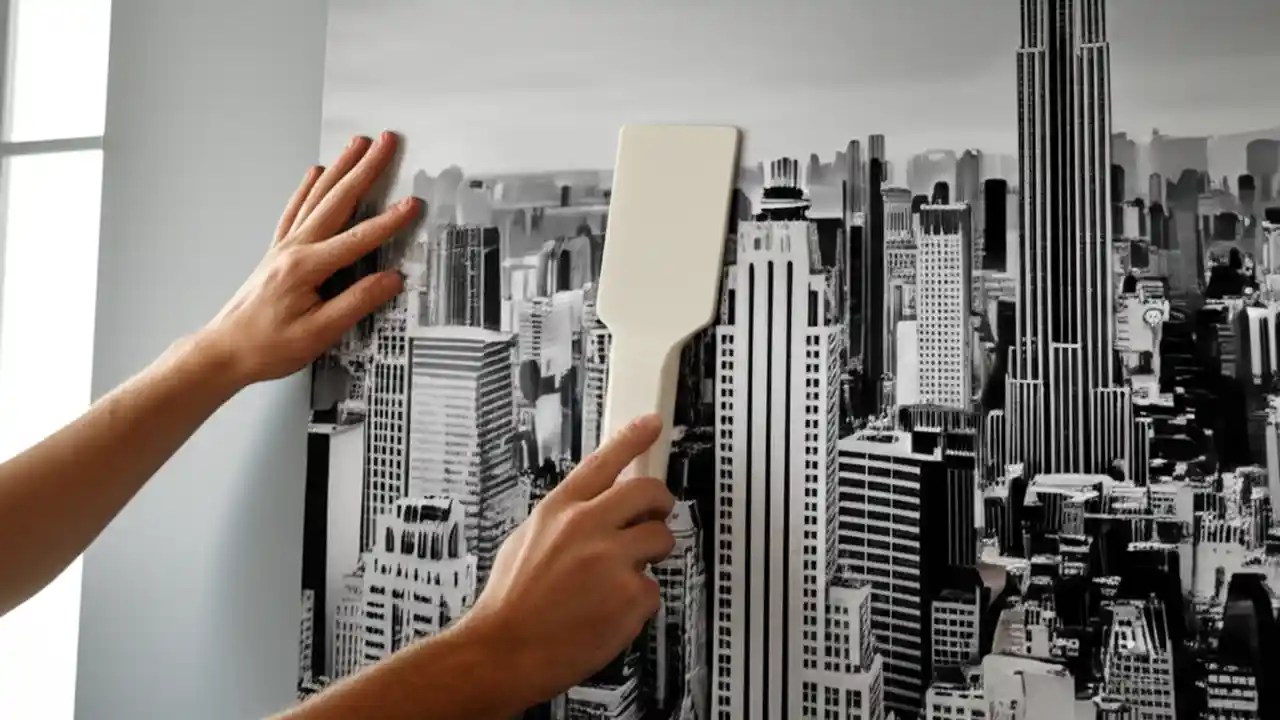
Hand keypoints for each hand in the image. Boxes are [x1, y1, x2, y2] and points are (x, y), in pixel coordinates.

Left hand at [198, 131, 420, 387]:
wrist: (224, 351)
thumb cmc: (267, 346)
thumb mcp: (319, 334)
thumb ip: (356, 303)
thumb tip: (390, 280)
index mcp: (306, 267)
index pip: (358, 239)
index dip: (388, 222)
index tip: (412, 204)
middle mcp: (294, 249)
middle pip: (337, 199)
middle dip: (365, 168)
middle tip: (386, 142)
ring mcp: (284, 247)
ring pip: (317, 196)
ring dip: (340, 167)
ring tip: (358, 143)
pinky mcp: (277, 252)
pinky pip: (295, 209)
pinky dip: (307, 187)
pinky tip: (315, 172)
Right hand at [463, 414, 676, 708]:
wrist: (503, 652)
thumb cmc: (510, 604)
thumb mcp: (526, 540)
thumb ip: (563, 520)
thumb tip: (592, 508)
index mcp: (558, 510)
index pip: (603, 461)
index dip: (632, 438)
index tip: (652, 423)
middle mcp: (587, 527)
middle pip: (649, 491)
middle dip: (659, 502)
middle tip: (655, 516)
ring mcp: (612, 560)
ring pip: (661, 539)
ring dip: (650, 556)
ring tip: (619, 579)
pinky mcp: (631, 595)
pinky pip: (653, 589)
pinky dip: (637, 604)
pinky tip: (610, 614)